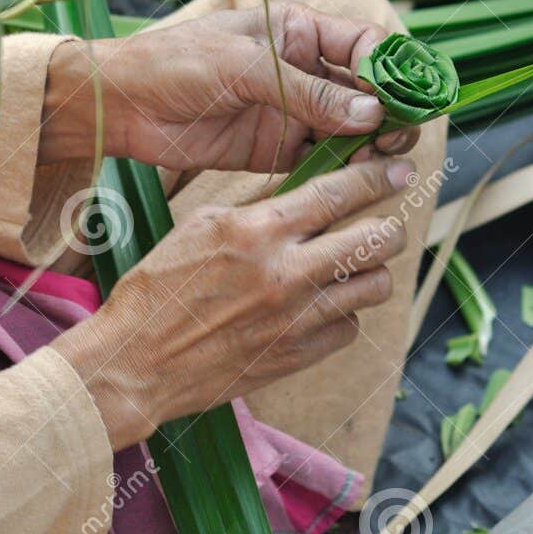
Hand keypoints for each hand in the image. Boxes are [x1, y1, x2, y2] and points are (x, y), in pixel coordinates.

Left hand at [42, 3, 419, 171]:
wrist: (122, 104)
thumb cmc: (176, 63)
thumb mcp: (245, 68)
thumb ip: (309, 92)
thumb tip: (371, 114)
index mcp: (299, 32)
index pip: (364, 44)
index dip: (389, 70)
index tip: (400, 97)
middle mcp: (303, 71)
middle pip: (366, 91)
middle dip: (389, 112)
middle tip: (396, 137)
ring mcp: (290, 111)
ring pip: (350, 129)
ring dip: (371, 144)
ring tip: (382, 161)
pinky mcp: (274, 148)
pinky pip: (320, 159)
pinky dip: (341, 169)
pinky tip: (356, 180)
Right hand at [54, 159, 411, 448]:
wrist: (137, 361)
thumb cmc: (159, 288)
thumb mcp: (202, 225)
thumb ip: (259, 211)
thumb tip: (307, 198)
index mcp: (258, 231)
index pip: (339, 193)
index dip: (377, 177)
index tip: (395, 172)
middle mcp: (286, 274)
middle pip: (376, 240)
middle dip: (388, 227)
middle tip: (383, 225)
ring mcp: (297, 319)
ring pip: (374, 286)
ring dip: (369, 272)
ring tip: (350, 268)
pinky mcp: (298, 356)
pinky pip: (348, 327)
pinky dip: (341, 313)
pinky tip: (318, 307)